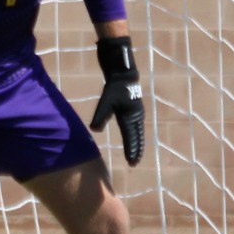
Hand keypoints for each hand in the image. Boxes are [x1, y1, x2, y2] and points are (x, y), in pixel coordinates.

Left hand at [90, 36, 145, 165]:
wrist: (123, 71)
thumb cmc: (114, 85)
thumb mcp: (105, 100)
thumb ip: (101, 115)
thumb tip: (94, 129)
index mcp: (130, 116)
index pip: (131, 138)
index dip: (131, 150)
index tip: (131, 162)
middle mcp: (136, 116)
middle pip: (137, 137)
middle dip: (136, 150)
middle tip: (134, 163)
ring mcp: (137, 111)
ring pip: (138, 132)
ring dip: (137, 143)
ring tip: (136, 154)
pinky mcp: (135, 107)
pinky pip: (137, 126)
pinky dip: (137, 134)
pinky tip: (135, 137)